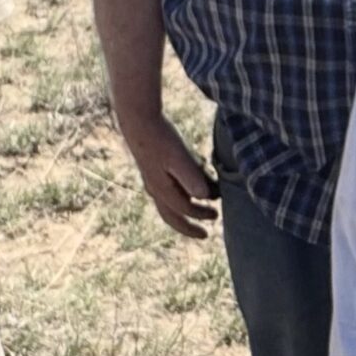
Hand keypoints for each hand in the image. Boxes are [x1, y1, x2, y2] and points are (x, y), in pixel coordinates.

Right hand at [118, 111, 218, 238]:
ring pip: (168, 205)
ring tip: (201, 211)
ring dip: (184, 212)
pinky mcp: (152, 170)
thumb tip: (204, 197)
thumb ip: (192, 178)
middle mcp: (155, 189)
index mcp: (162, 190)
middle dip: (188, 227)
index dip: (202, 213)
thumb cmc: (161, 138)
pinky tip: (189, 190)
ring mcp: (152, 180)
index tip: (217, 215)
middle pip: (171, 216)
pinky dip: (179, 198)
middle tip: (205, 233)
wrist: (139, 121)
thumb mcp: (179, 158)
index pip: (185, 209)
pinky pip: (166, 193)